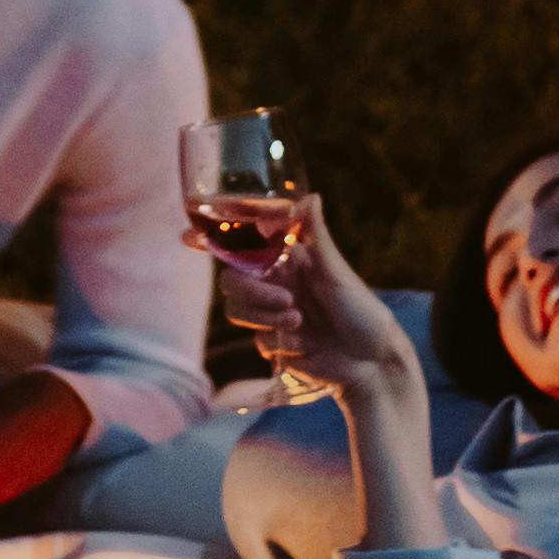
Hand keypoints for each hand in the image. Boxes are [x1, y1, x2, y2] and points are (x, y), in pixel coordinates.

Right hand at [211, 201, 431, 441]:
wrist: (370, 363)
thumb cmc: (362, 311)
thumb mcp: (337, 273)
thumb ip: (316, 236)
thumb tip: (310, 195)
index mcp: (290, 258)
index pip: (244, 242)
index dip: (212, 237)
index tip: (188, 236)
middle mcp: (277, 281)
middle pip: (231, 279)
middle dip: (252, 292)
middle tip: (287, 303)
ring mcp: (273, 311)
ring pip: (236, 309)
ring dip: (264, 317)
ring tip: (298, 323)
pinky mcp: (273, 340)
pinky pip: (255, 337)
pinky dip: (277, 341)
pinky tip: (305, 345)